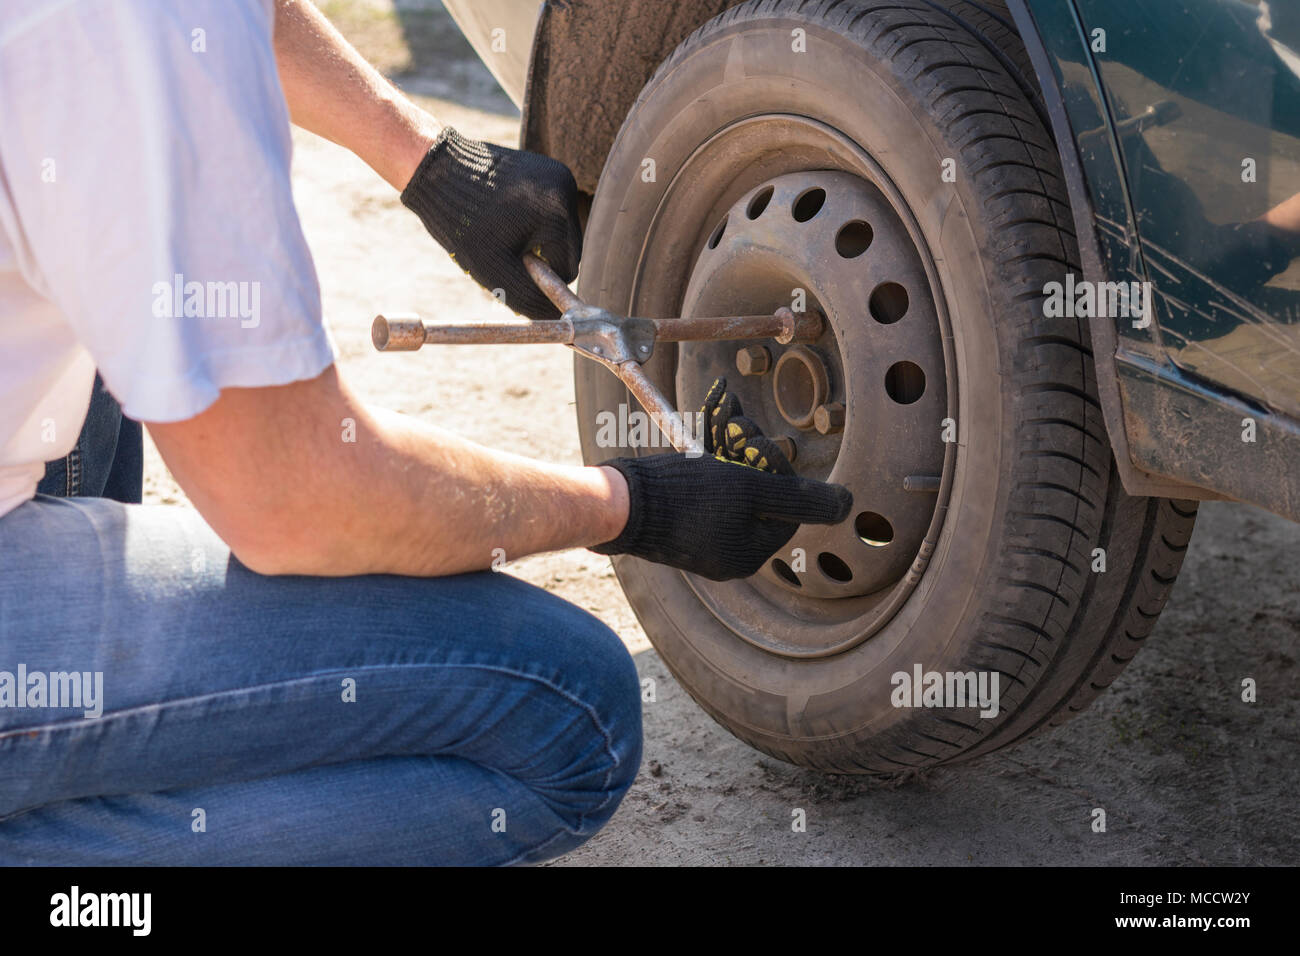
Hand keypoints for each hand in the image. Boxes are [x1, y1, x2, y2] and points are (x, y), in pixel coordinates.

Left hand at [400, 127, 581, 319]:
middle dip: (539, 258)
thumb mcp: (495, 271)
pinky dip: (531, 220)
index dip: (539, 278)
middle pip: (566, 249)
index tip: (510, 266)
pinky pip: (550, 210)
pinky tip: (503, 213)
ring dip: (535, 239)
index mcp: (557, 213)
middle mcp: (564, 189)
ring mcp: (557, 174)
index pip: (568, 268)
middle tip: (503, 250)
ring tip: (500, 230)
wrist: (437, 171)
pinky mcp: (546, 169)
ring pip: (558, 231)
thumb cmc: (462, 223)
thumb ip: (529, 298)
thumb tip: (556, 318)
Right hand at [591, 379, 851, 580]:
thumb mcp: (751, 490)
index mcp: (748, 554)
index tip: (756, 452)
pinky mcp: (679, 524)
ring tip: (718, 430)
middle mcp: (726, 554)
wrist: (619, 502)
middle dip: (752, 458)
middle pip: (760, 497)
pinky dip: (708, 466)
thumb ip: (801, 498)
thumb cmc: (684, 496)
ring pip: (733, 489)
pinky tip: (699, 446)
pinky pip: (707, 492)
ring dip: (731, 455)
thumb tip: (849, 505)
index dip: (777, 472)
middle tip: (736, 437)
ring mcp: (700, 541)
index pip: (786, 507)